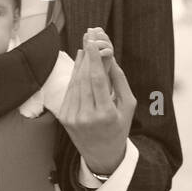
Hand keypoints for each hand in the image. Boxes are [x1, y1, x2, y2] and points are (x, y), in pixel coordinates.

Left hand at [57, 28, 135, 175]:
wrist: (101, 153)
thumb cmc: (119, 127)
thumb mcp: (128, 107)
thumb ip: (120, 83)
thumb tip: (110, 59)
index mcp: (105, 114)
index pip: (97, 81)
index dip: (94, 59)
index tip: (92, 42)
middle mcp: (86, 116)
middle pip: (84, 79)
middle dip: (86, 56)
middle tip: (88, 37)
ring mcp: (72, 117)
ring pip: (75, 84)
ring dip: (79, 64)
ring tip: (85, 46)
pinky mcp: (63, 117)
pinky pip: (70, 92)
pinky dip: (74, 76)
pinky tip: (79, 64)